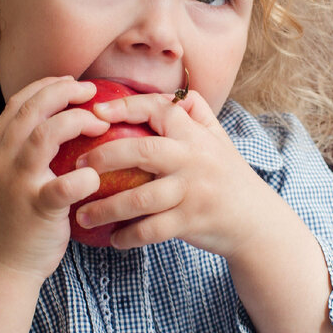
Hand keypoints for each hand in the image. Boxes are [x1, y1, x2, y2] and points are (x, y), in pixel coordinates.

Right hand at [0, 76, 109, 281]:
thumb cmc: (11, 223)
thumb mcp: (4, 180)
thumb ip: (19, 154)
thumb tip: (51, 127)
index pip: (17, 104)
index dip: (45, 86)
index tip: (71, 83)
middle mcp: (2, 162)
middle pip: (31, 110)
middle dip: (63, 93)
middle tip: (92, 92)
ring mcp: (17, 185)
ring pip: (43, 135)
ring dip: (75, 121)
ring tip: (99, 124)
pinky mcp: (37, 210)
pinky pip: (63, 186)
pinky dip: (85, 177)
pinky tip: (96, 177)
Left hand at [72, 90, 286, 258]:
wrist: (255, 219)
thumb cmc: (228, 175)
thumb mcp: (219, 138)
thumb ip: (196, 113)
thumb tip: (173, 94)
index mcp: (195, 135)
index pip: (159, 109)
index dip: (126, 107)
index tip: (95, 112)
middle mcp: (193, 159)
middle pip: (142, 151)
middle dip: (104, 156)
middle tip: (77, 165)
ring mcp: (192, 191)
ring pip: (140, 198)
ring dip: (106, 207)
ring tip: (82, 213)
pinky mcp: (191, 221)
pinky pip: (152, 230)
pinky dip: (128, 236)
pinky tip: (112, 239)